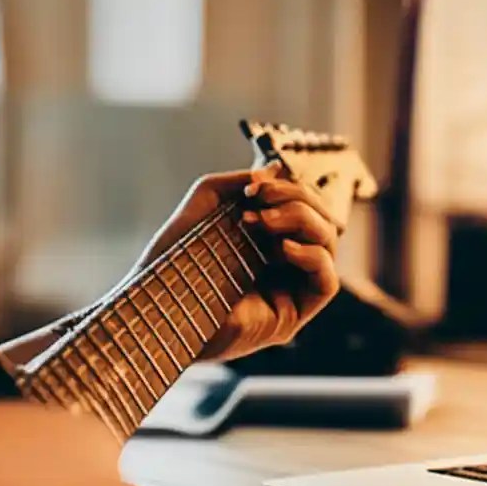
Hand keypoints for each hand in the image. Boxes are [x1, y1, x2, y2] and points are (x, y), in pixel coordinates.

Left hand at [135, 162, 342, 361]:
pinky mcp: (292, 315)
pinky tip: (283, 248)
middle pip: (323, 220)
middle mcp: (284, 262)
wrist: (157, 302)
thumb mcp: (206, 203)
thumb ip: (239, 183)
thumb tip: (275, 170)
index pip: (305, 205)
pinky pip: (328, 282)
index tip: (257, 188)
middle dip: (298, 200)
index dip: (291, 189)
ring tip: (262, 222)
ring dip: (302, 221)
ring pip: (329, 244)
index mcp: (267, 237)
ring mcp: (291, 289)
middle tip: (262, 200)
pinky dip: (312, 257)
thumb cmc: (172, 258)